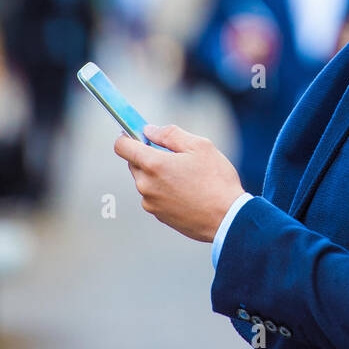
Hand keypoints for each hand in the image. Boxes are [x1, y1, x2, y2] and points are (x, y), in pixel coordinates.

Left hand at [113, 124, 244, 241]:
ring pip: (145, 180)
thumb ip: (170, 134)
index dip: (129, 136)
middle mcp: (145, 185)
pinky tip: (187, 191)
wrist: (227, 218)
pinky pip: (154, 195)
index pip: (122, 146)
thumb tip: (149, 130)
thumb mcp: (200, 146)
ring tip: (186, 176)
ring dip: (157, 174)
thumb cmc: (216, 180)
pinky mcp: (158, 215)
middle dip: (149, 155)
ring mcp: (150, 202)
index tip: (141, 135)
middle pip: (134, 163)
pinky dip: (164, 190)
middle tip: (175, 155)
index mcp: (153, 164)